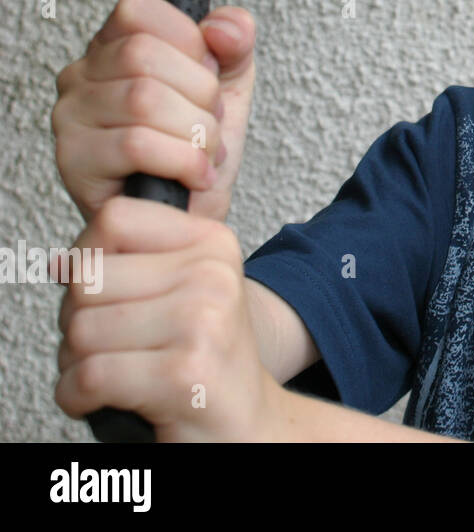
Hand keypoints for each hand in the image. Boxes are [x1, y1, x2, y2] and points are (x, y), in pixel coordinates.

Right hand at [51, 0, 256, 223]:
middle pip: (144, 56)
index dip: (187, 41)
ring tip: (203, 153)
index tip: (206, 75)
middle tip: (208, 124)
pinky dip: (184, 161)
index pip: (138, 10)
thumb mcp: (229, 88)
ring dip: (196, 132)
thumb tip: (223, 26)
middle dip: (200, 95)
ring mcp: (72, 119)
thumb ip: (235, 44)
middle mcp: (82, 77)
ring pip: (143, 99)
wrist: (192, 219)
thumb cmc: (199, 151)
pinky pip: (137, 144)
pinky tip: (194, 175)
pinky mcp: (75, 162)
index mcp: (115, 47)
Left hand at [53, 196, 285, 441]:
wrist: (247, 422)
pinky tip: (108, 399)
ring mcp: (202, 321)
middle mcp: (212, 275)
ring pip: (80, 331)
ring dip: (77, 364)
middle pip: (86, 280)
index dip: (88, 256)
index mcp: (213, 243)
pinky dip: (79, 397)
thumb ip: (126, 264)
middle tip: (113, 344)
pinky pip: (89, 376)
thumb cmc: (205, 359)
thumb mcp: (184, 290)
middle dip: (78, 321)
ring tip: (116, 372)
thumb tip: (59, 263)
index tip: (107, 291)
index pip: (114, 218)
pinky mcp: (184, 373)